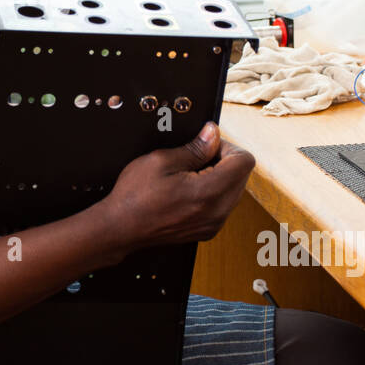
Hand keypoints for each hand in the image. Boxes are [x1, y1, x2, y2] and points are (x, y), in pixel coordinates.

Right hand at [100, 121, 254, 250]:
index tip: (207, 145)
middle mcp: (217, 213)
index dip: (227, 147)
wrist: (121, 227)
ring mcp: (214, 225)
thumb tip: (213, 133)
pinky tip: (189, 190)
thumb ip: (195, 148)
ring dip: (219, 177)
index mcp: (208, 193)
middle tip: (195, 159)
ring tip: (189, 176)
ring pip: (234, 190)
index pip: (244, 162)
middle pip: (242, 176)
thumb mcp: (161, 160)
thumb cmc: (135, 196)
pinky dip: (213, 193)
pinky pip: (224, 205)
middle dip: (223, 161)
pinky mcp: (208, 231)